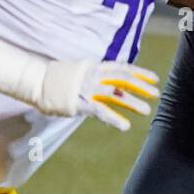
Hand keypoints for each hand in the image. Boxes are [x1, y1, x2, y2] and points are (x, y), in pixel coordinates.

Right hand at [40, 59, 159, 130]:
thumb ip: (97, 75)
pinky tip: (125, 126)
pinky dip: (114, 119)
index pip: (122, 67)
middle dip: (141, 86)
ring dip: (132, 103)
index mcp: (95, 66)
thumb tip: (114, 80)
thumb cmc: (60, 79)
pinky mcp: (80, 103)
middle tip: (156, 94)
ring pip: (115, 94)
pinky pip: (101, 111)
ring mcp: (87, 89)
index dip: (139, 73)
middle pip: (123, 79)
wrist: (37, 82)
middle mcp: (94, 75)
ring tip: (146, 110)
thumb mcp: (82, 71)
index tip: (154, 78)